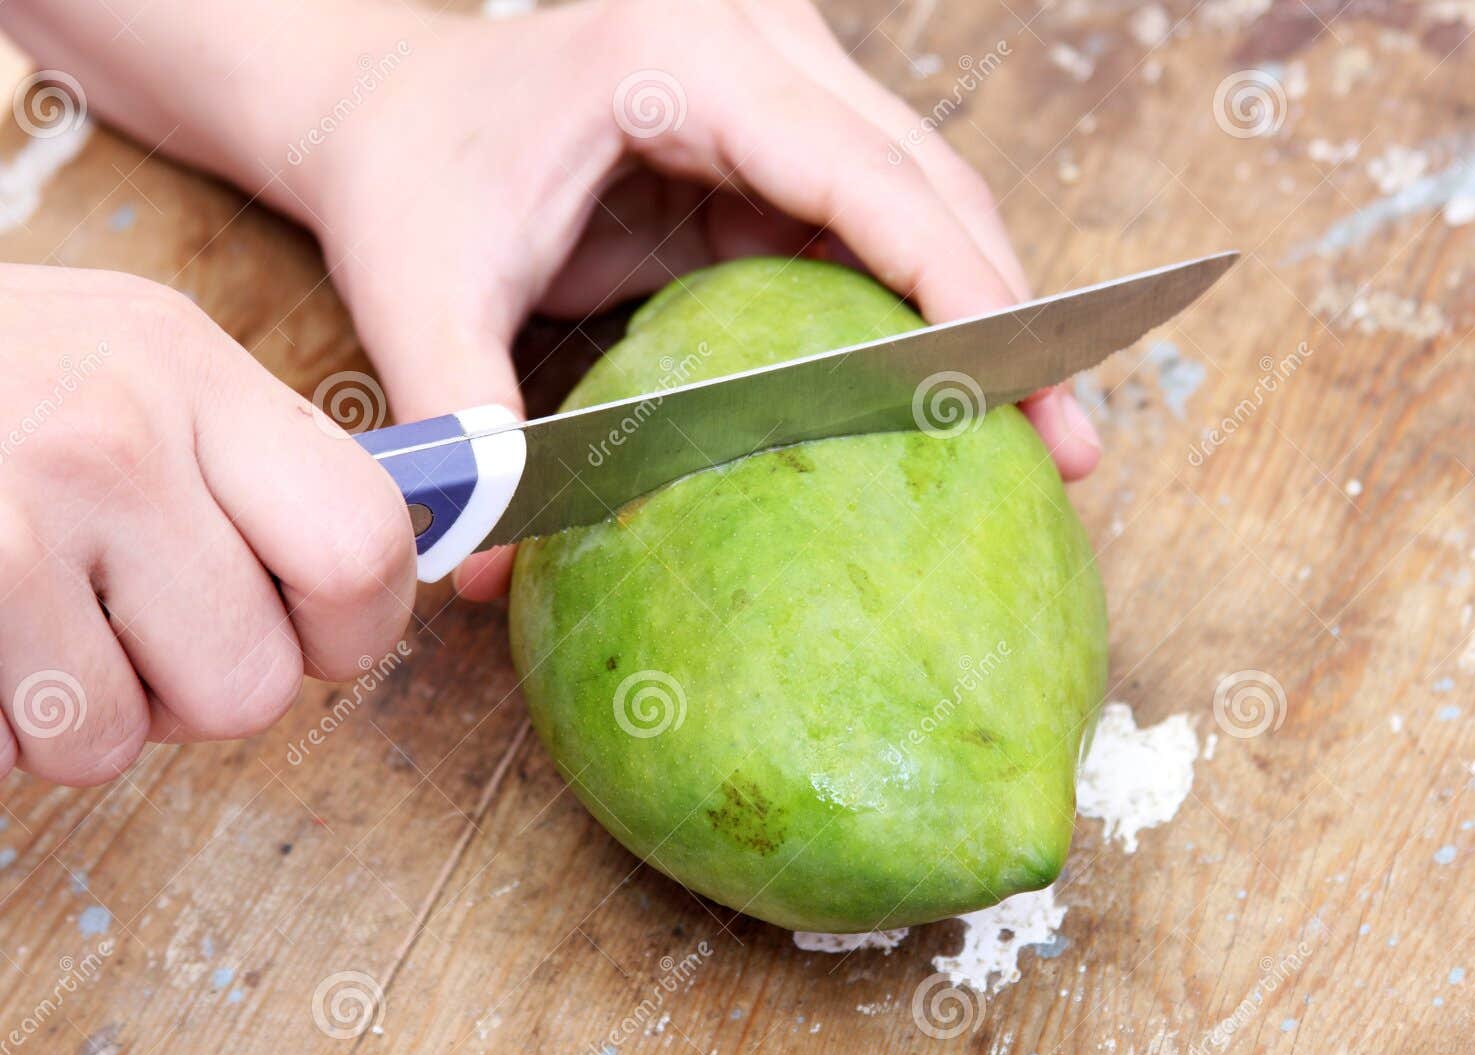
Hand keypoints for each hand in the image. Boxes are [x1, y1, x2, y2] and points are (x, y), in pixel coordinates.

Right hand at [0, 265, 414, 784]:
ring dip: (68, 714)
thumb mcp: (127, 358)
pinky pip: (4, 753)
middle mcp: (108, 437)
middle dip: (190, 689)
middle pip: (249, 684)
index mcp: (189, 370)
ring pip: (111, 743)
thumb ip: (249, 462)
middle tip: (119, 627)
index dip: (350, 626)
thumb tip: (365, 577)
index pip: (362, 546)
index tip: (305, 631)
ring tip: (15, 621)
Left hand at [284, 0, 1099, 596]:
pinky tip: (955, 399)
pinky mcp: (778, 147)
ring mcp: (779, 89)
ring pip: (926, 201)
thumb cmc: (412, 180)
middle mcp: (755, 47)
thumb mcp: (421, 292)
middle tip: (1072, 444)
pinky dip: (925, 311)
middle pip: (929, 180)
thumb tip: (482, 572)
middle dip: (1008, 311)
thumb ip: (463, 422)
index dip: (954, 278)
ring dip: (986, 315)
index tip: (1022, 381)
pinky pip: (879, 227)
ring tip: (1046, 434)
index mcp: (682, 57)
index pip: (861, 171)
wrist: (393, 113)